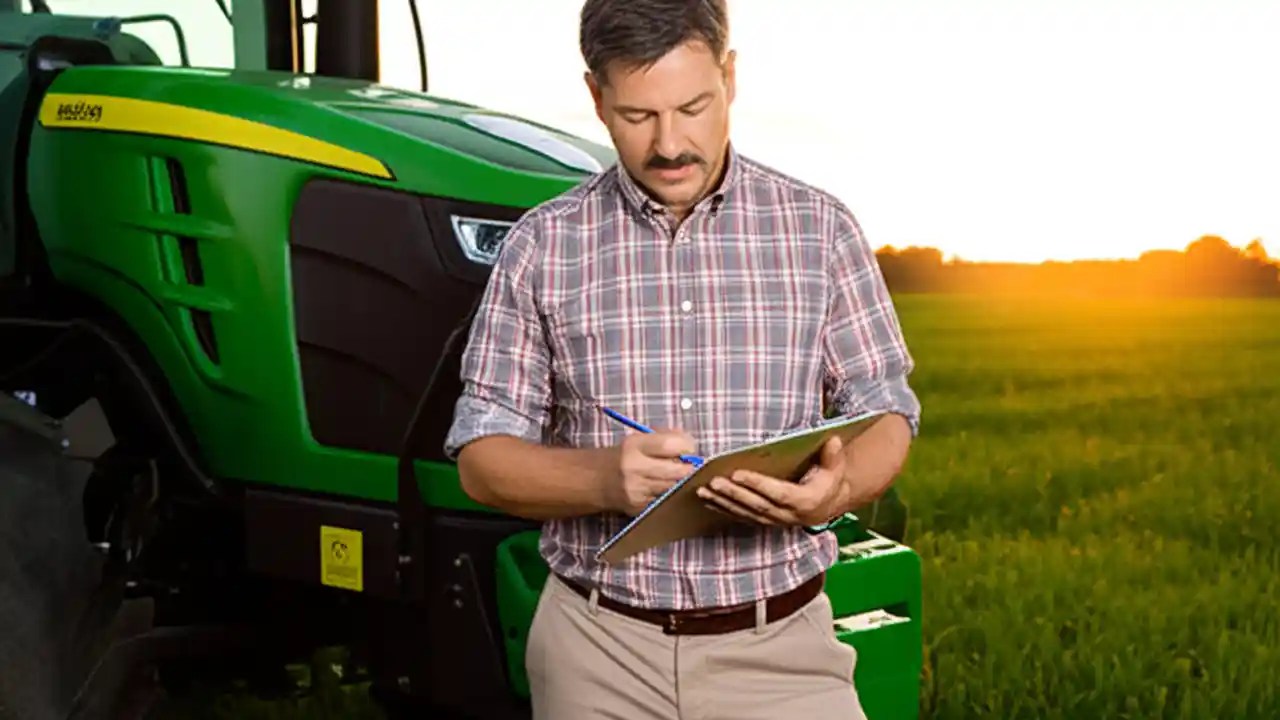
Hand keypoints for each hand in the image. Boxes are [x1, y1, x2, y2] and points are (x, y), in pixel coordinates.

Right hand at [603, 430, 697, 515]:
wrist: (594, 480)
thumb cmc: (625, 456)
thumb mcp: (639, 439)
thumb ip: (666, 437)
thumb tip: (691, 445)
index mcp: (635, 446)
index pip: (670, 445)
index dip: (686, 446)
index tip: (689, 450)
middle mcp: (634, 468)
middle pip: (676, 471)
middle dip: (689, 469)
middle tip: (692, 468)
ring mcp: (636, 490)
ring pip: (673, 489)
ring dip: (682, 484)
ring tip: (680, 478)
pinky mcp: (638, 507)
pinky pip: (665, 501)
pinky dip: (671, 496)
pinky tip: (669, 490)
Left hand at [697, 436, 847, 526]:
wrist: (828, 504)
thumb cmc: (828, 480)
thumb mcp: (835, 467)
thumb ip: (832, 455)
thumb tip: (832, 440)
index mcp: (805, 502)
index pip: (777, 493)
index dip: (757, 484)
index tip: (737, 473)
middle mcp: (788, 515)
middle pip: (756, 505)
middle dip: (733, 493)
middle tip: (712, 481)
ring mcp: (774, 521)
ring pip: (745, 513)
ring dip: (723, 502)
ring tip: (703, 491)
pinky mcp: (765, 522)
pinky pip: (742, 516)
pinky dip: (723, 508)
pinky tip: (708, 500)